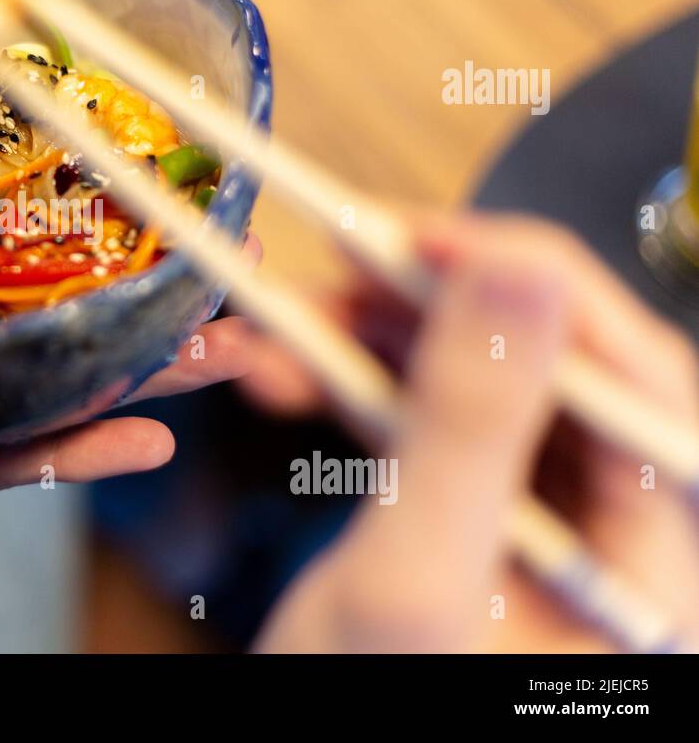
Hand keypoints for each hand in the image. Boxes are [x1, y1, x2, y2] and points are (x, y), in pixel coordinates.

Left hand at [0, 217, 261, 613]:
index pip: (6, 228)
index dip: (85, 207)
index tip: (159, 178)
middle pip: (50, 308)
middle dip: (146, 294)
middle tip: (235, 274)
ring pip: (45, 384)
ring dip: (141, 371)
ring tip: (232, 352)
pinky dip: (68, 452)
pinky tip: (148, 440)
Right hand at [250, 215, 698, 651]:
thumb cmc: (361, 716)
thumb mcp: (416, 579)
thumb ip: (471, 427)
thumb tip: (517, 270)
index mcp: (646, 566)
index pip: (630, 382)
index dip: (534, 286)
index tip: (424, 238)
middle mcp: (605, 539)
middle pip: (544, 371)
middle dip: (430, 309)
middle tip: (340, 268)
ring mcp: (532, 528)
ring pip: (475, 384)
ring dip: (378, 340)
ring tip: (288, 325)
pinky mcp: (464, 521)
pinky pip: (427, 422)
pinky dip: (358, 386)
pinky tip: (293, 374)